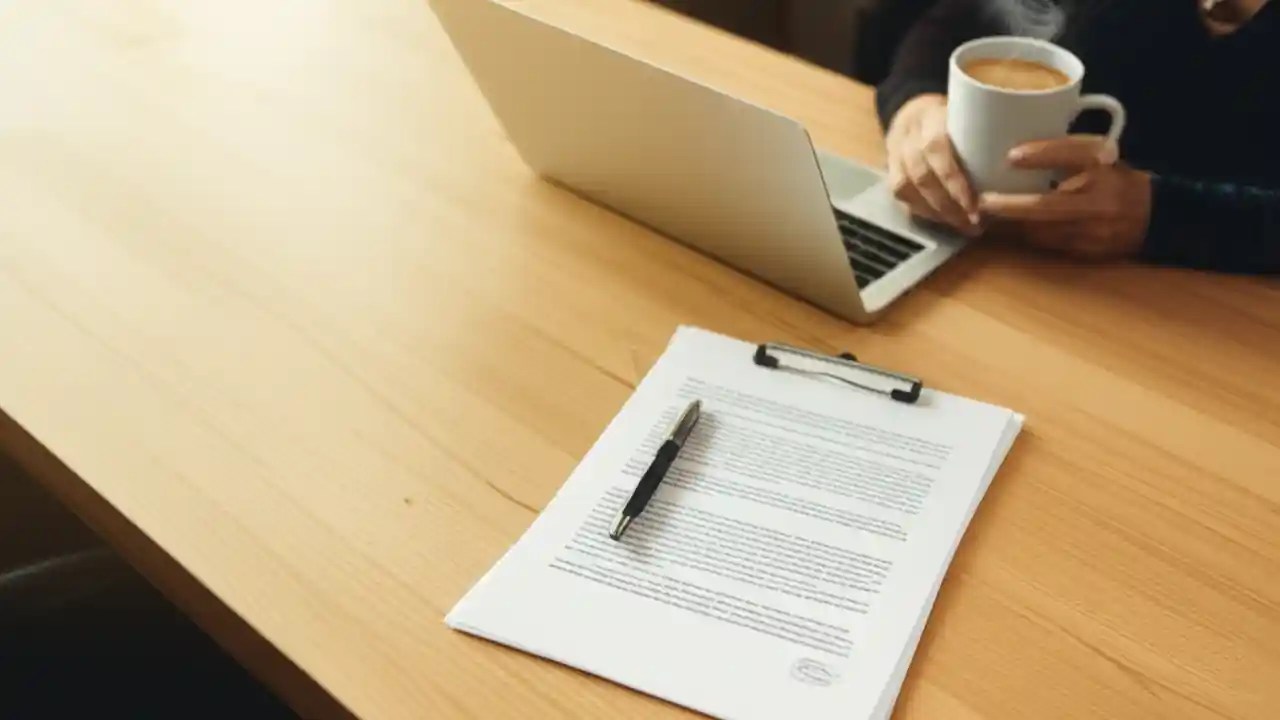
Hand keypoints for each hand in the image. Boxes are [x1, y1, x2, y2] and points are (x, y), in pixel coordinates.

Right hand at [884, 94, 980, 235]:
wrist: (911, 109)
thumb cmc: (952, 114)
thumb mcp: (969, 112)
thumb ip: (987, 133)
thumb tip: (1027, 162)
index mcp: (930, 116)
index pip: (938, 149)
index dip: (954, 181)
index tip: (976, 205)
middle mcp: (907, 135)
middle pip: (922, 175)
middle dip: (948, 205)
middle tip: (974, 223)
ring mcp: (894, 154)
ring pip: (907, 189)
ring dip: (935, 213)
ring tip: (961, 226)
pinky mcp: (888, 170)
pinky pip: (900, 196)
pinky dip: (921, 211)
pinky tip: (942, 221)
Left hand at [979, 136, 1152, 260]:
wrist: (1155, 217)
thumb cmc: (1116, 180)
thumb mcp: (1099, 157)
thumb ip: (1066, 153)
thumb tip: (1016, 154)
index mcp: (1104, 165)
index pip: (1071, 153)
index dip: (1041, 155)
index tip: (1011, 157)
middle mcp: (1100, 197)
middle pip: (1046, 205)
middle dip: (1008, 206)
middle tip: (981, 201)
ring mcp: (1095, 229)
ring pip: (1042, 230)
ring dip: (1012, 225)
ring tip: (988, 217)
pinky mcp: (1089, 250)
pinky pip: (1049, 244)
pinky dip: (1028, 237)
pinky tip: (1011, 230)